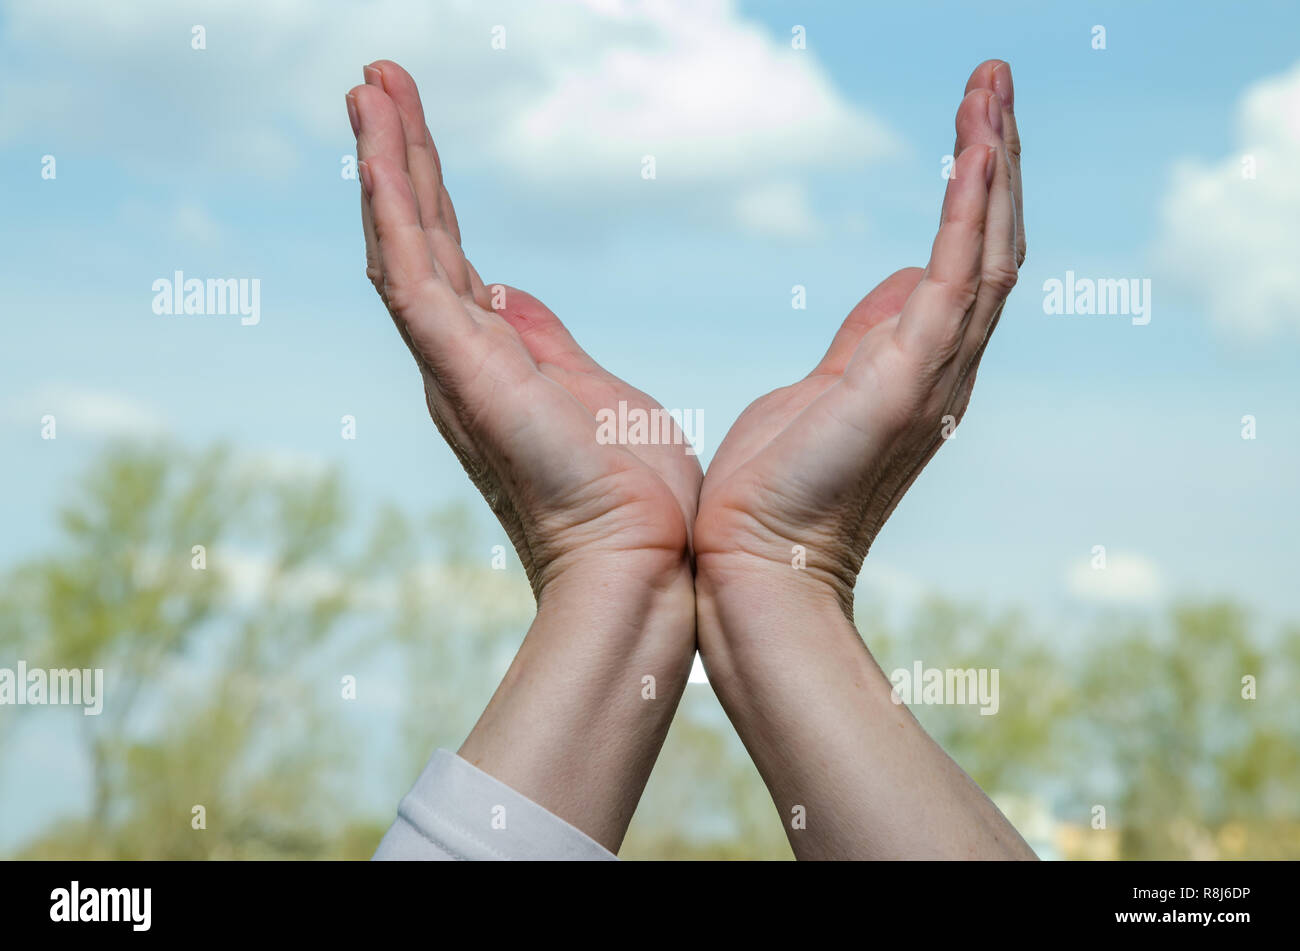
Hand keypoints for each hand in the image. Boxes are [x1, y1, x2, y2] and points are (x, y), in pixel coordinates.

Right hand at [347, 61, 701, 601]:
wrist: (644, 560)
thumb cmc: (630, 491)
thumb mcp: (589, 388)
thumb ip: (544, 338)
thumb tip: (510, 293)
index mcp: (493, 359)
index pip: (450, 254)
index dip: (426, 186)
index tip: (410, 123)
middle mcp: (460, 359)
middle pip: (418, 237)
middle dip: (397, 155)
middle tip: (375, 79)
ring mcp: (455, 366)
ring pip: (404, 246)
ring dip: (386, 164)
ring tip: (369, 88)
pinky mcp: (463, 375)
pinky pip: (414, 280)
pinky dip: (394, 214)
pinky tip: (380, 154)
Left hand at [695, 60, 1023, 619]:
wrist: (751, 561)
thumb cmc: (774, 486)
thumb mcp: (824, 387)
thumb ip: (867, 335)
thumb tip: (903, 282)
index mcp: (917, 365)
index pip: (965, 261)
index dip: (975, 192)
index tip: (976, 125)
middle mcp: (942, 367)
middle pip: (990, 245)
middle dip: (995, 160)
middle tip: (992, 82)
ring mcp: (931, 375)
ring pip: (987, 252)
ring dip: (993, 166)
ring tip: (991, 88)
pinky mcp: (905, 381)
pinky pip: (958, 280)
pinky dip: (970, 211)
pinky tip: (978, 148)